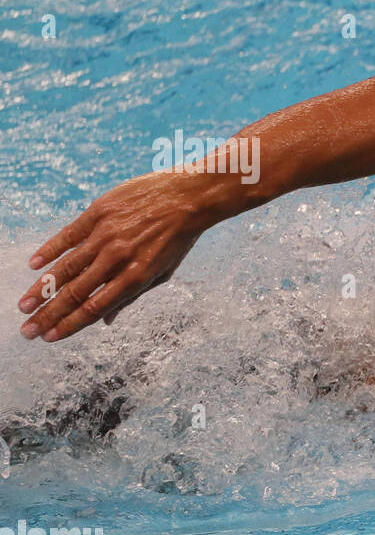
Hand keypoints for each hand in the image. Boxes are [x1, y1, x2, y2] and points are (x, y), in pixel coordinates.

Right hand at [18, 170, 221, 342]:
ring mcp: (105, 235)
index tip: (50, 338)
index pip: (94, 308)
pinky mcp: (98, 213)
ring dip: (41, 290)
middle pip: (75, 293)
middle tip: (27, 331)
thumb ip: (132, 296)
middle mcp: (117, 259)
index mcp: (135, 278)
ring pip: (66, 267)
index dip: (70, 325)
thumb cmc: (177, 238)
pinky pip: (68, 235)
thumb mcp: (162, 272)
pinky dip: (49, 250)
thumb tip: (107, 321)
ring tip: (24, 306)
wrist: (189, 197)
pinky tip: (34, 265)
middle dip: (48, 315)